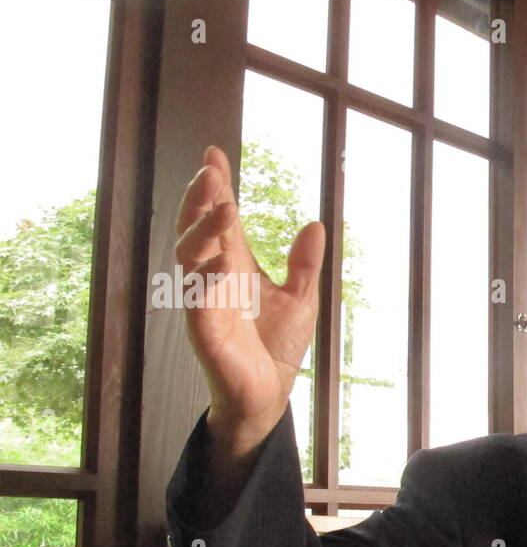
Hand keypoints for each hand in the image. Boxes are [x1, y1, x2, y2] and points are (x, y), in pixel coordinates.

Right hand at [173, 144, 324, 455]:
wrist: (267, 393)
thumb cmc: (275, 346)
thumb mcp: (300, 299)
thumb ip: (305, 264)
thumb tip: (317, 224)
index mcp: (233, 265)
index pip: (221, 219)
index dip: (216, 187)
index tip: (214, 153)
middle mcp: (213, 277)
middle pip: (197, 228)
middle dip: (200, 199)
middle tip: (210, 172)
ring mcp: (204, 301)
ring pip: (189, 256)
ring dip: (203, 230)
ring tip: (223, 207)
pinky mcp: (203, 329)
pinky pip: (197, 298)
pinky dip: (206, 278)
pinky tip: (219, 260)